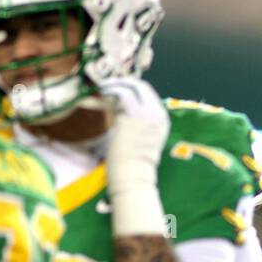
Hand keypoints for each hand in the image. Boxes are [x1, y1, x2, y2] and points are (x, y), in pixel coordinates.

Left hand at [98, 77, 169, 236]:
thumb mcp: (142, 137)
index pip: (146, 92)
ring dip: (113, 87)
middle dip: (121, 83)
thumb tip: (120, 105)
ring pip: (128, 89)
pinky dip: (108, 93)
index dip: (131, 86)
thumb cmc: (134, 163)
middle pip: (139, 86)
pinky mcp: (130, 117)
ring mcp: (144, 114)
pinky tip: (100, 95)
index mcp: (161, 118)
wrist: (132, 177)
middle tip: (106, 84)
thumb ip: (136, 119)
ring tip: (102, 89)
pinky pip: (118, 96)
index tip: (116, 86)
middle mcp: (156, 113)